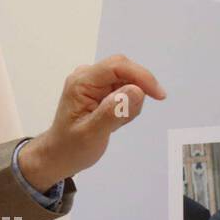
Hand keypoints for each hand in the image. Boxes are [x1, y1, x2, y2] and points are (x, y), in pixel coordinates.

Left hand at [18, 54, 165, 188]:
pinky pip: (126, 91)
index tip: (159, 95)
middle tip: (125, 119)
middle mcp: (87, 77)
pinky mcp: (101, 90)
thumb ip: (113, 112)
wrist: (60, 154)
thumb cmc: (71, 147)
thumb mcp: (92, 134)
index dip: (142, 76)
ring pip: (128, 82)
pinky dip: (127, 107)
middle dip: (136, 93)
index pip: (117, 66)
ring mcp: (94, 83)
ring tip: (113, 124)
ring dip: (129, 104)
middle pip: (125, 71)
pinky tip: (113, 122)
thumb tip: (136, 90)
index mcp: (81, 82)